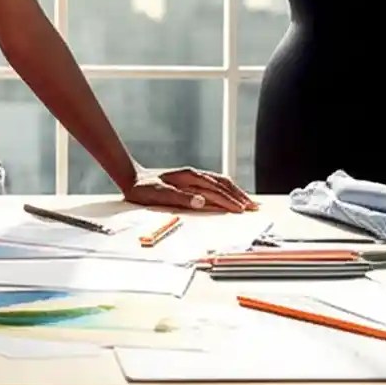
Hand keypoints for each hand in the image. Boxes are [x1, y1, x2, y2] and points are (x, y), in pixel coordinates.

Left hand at [124, 166, 257, 212]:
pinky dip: (227, 190)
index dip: (229, 200)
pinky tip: (231, 196)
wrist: (132, 179)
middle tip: (253, 207)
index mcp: (189, 177)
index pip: (215, 189)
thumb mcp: (159, 194)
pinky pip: (215, 184)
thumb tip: (201, 201)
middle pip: (223, 184)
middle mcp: (194, 174)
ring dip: (236, 192)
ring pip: (221, 183)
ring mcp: (193, 177)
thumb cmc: (143, 188)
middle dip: (239, 195)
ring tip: (249, 202)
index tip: (241, 209)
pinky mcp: (191, 180)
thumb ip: (180, 197)